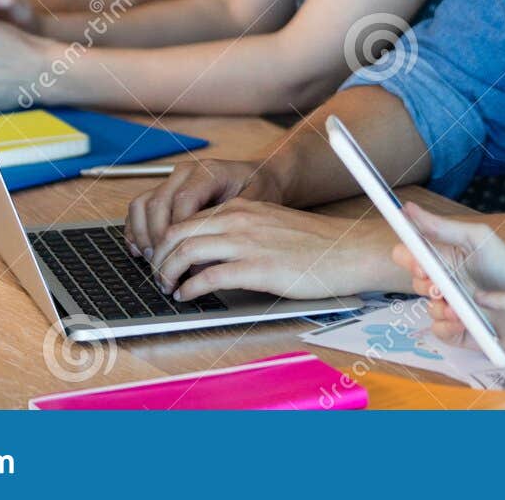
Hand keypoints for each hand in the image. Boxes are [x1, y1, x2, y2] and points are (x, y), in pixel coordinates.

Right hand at [124, 159, 278, 256]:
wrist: (261, 175)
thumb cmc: (260, 189)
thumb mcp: (254, 207)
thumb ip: (228, 230)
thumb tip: (201, 264)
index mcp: (209, 172)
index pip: (182, 200)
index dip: (178, 233)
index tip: (180, 260)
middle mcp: (187, 172)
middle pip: (158, 203)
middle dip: (157, 240)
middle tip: (163, 268)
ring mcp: (173, 179)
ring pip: (143, 204)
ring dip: (143, 236)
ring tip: (152, 261)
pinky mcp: (165, 189)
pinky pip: (140, 206)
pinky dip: (136, 229)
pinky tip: (140, 250)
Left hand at [147, 198, 394, 299]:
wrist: (346, 250)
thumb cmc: (313, 244)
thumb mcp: (269, 226)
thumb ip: (238, 233)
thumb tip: (206, 256)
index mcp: (242, 208)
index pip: (186, 219)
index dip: (166, 241)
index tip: (162, 259)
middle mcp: (239, 219)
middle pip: (177, 232)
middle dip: (159, 257)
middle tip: (158, 276)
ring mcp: (248, 242)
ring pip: (186, 251)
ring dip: (168, 272)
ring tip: (168, 287)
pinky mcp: (258, 268)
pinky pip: (209, 277)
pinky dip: (190, 288)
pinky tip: (188, 295)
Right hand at [391, 203, 504, 349]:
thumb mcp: (475, 237)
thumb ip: (441, 226)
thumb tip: (408, 208)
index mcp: (442, 258)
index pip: (408, 255)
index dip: (407, 256)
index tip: (418, 259)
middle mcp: (442, 283)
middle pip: (415, 283)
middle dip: (424, 283)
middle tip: (438, 283)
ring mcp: (449, 308)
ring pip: (427, 308)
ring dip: (438, 306)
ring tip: (457, 305)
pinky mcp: (458, 331)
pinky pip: (439, 331)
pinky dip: (447, 326)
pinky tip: (462, 320)